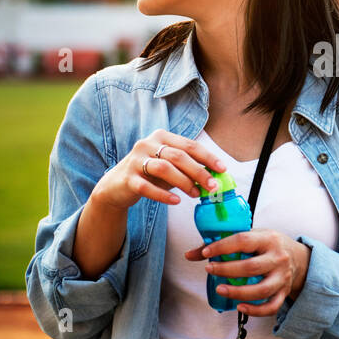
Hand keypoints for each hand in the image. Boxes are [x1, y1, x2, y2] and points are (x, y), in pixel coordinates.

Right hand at [91, 129, 227, 211]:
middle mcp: (147, 144)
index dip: (208, 157)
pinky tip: (176, 201)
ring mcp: (135, 160)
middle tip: (212, 186)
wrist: (116, 186)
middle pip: (178, 156)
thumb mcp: (169, 167)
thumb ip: (188, 168)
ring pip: (164, 168)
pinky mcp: (127, 178)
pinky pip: (147, 187)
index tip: (222, 169)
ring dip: (183, 182)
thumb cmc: (149, 174)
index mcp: (161, 136)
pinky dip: (163, 194)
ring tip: (195, 194)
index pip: (189, 145)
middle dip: (199, 171)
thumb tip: (214, 177)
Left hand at [185, 230, 310, 316]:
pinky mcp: (283, 292)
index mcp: (269, 239)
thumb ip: (221, 245)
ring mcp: (282, 277)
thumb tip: (190, 255)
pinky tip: (239, 307)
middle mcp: (278, 258)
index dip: (223, 247)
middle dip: (227, 270)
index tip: (206, 253)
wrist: (299, 257)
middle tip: (210, 269)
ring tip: (220, 290)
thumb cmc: (268, 245)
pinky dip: (255, 310)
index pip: (244, 241)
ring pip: (261, 290)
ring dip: (238, 292)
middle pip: (251, 267)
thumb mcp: (252, 237)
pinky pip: (271, 306)